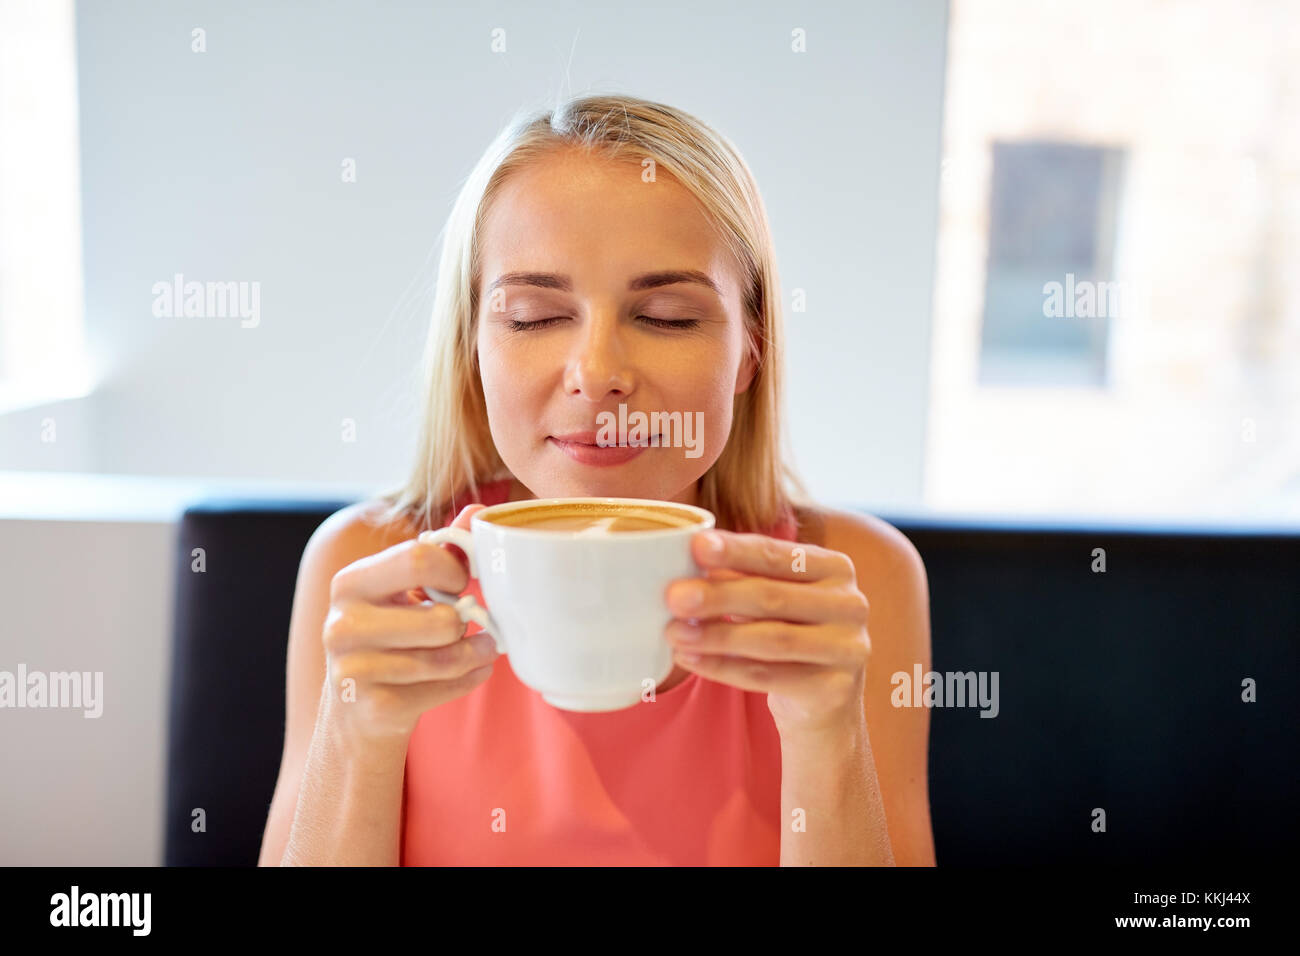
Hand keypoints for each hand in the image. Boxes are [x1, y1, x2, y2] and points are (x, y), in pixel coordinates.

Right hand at [320, 504, 500, 747]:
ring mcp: (354, 670)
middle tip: (468, 624)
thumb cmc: (388, 638)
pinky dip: (470, 678)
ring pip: (447, 656)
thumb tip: (478, 511)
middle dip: (465, 623)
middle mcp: (342, 624)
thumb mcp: (403, 590)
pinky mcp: (375, 708)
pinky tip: (471, 672)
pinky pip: (446, 687)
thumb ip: (440, 550)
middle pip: (441, 619)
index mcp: (350, 582)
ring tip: (480, 648)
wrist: (355, 713)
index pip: (421, 559)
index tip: (459, 584)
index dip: (456, 572)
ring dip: (476, 653)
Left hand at [663, 529, 870, 736]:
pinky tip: (690, 660)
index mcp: (836, 568)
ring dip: (715, 636)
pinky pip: (768, 677)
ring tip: (673, 632)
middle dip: (718, 596)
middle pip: (773, 597)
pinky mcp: (836, 688)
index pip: (778, 554)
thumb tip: (689, 560)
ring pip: (770, 640)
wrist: (824, 703)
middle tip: (674, 597)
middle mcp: (851, 604)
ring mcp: (848, 648)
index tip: (696, 546)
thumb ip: (741, 577)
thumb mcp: (771, 599)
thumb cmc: (789, 634)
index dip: (736, 550)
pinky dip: (723, 668)